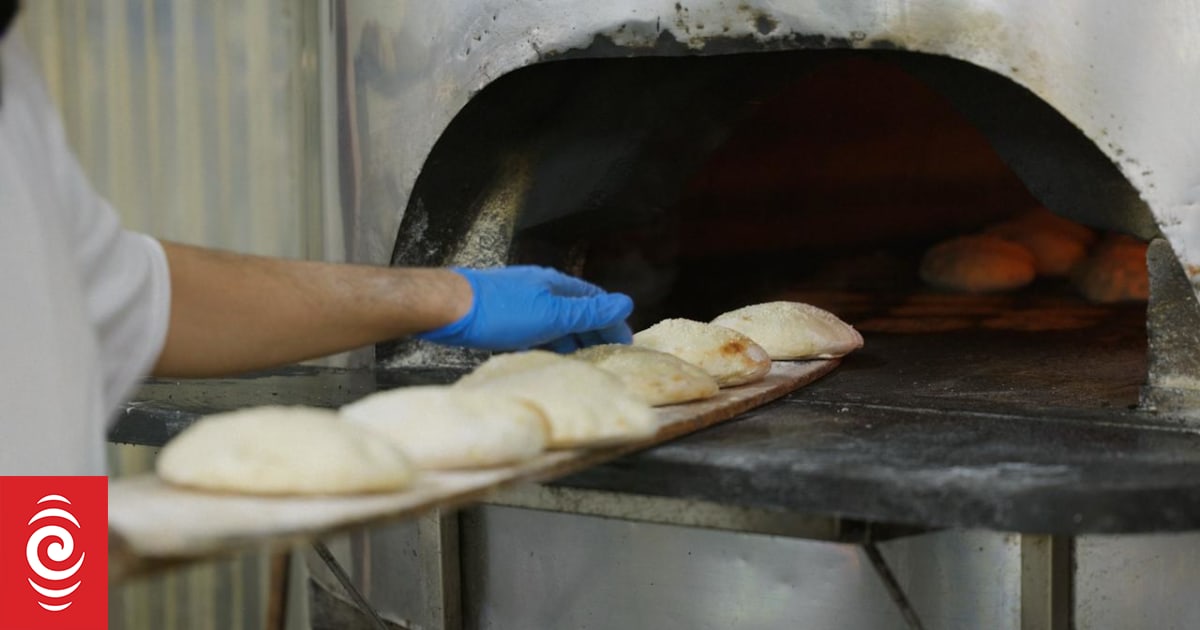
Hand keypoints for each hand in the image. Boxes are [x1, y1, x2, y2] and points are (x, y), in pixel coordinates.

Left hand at [416, 266, 633, 351]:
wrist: (449, 308)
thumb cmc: (500, 311)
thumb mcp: (551, 314)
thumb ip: (588, 312)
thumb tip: (626, 302)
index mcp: (557, 285)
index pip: (596, 302)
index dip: (613, 322)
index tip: (626, 343)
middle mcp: (542, 289)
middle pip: (577, 311)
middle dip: (595, 331)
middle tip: (608, 355)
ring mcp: (522, 301)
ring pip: (556, 321)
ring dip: (572, 338)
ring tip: (583, 361)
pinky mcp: (504, 315)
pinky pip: (537, 328)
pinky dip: (550, 341)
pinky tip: (547, 354)